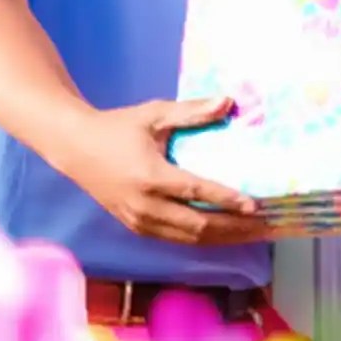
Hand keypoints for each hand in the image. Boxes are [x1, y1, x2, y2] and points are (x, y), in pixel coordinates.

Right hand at [59, 97, 269, 244]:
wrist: (74, 148)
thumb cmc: (117, 127)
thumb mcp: (154, 114)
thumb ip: (191, 111)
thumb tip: (228, 101)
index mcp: (150, 176)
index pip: (196, 192)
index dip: (227, 200)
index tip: (255, 204)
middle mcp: (146, 205)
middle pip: (198, 225)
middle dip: (235, 227)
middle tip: (266, 225)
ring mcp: (140, 221)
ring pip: (189, 238)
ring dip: (224, 237)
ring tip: (254, 233)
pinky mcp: (137, 228)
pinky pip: (176, 239)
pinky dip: (204, 239)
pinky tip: (226, 235)